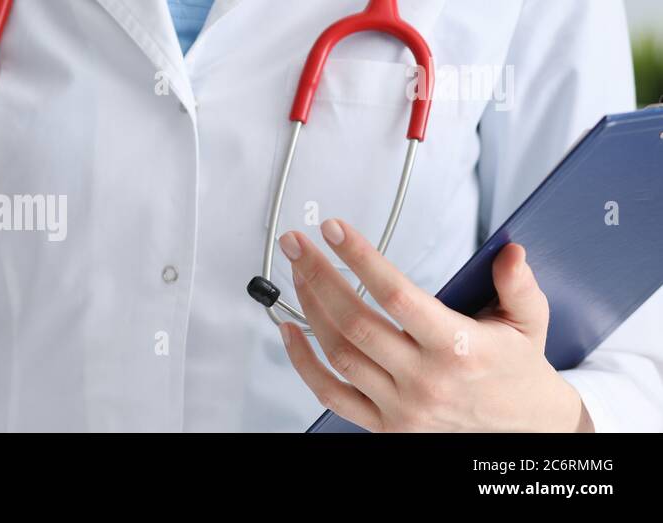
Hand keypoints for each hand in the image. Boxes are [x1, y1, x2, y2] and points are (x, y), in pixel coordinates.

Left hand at [276, 219, 592, 431]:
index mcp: (458, 347)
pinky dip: (302, 363)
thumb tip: (509, 252)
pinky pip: (330, 394)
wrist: (522, 431)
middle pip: (355, 322)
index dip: (360, 258)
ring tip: (299, 274)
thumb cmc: (516, 371)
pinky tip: (289, 331)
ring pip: (339, 353)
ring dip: (309, 309)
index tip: (334, 230)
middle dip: (318, 276)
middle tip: (297, 244)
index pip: (397, 295)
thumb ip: (518, 285)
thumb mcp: (528, 323)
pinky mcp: (385, 426)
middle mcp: (425, 379)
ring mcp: (401, 406)